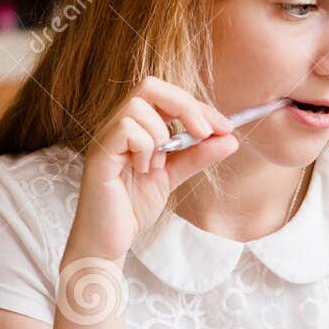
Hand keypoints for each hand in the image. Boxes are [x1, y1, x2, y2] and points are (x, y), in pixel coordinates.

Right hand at [69, 76, 238, 261]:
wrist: (107, 242)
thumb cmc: (132, 208)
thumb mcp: (173, 176)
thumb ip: (197, 156)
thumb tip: (230, 139)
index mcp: (135, 126)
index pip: (166, 95)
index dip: (198, 106)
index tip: (224, 127)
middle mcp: (117, 125)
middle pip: (151, 86)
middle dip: (186, 106)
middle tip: (206, 132)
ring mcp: (105, 138)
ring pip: (138, 106)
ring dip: (160, 134)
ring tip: (158, 164)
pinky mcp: (99, 155)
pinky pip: (126, 129)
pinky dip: (144, 148)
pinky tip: (142, 170)